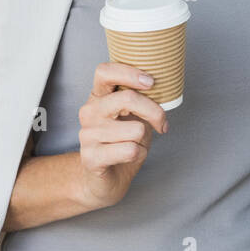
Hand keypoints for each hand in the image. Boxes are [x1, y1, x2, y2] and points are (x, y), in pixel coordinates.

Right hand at [77, 61, 168, 209]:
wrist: (106, 179)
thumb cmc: (123, 143)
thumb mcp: (133, 116)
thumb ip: (140, 100)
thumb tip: (162, 89)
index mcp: (98, 96)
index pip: (105, 71)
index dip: (129, 73)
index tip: (151, 83)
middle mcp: (89, 112)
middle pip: (128, 98)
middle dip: (155, 112)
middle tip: (162, 123)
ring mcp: (87, 135)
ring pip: (135, 129)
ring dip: (144, 140)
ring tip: (135, 145)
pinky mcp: (91, 157)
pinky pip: (130, 150)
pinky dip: (139, 154)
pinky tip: (130, 156)